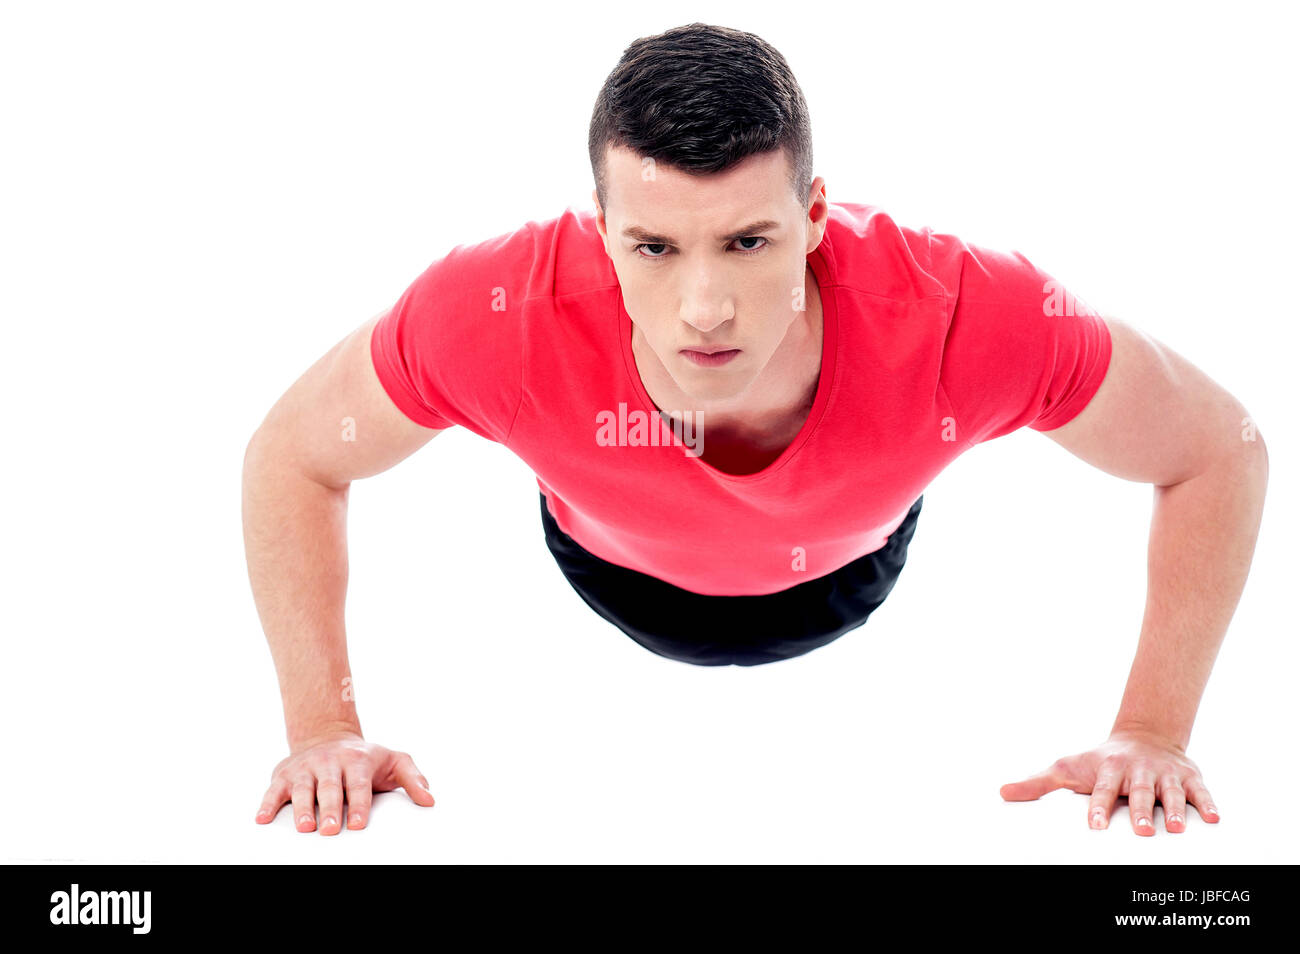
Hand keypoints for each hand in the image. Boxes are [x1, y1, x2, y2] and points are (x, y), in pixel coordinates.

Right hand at [255, 730, 435, 834]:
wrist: (328, 736)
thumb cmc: (365, 758)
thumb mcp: (393, 761)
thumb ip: (412, 778)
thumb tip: (429, 800)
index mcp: (356, 760)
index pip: (358, 783)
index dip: (359, 804)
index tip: (358, 825)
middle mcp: (330, 762)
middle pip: (330, 787)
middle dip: (329, 809)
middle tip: (329, 831)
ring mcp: (306, 767)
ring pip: (303, 787)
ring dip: (302, 807)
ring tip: (304, 828)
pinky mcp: (284, 774)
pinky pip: (274, 789)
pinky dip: (267, 803)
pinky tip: (262, 819)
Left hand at [998, 727, 1219, 834]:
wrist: (1141, 736)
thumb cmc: (1100, 762)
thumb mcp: (1068, 767)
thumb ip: (1038, 784)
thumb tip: (1003, 792)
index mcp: (1109, 769)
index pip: (1102, 791)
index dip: (1098, 807)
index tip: (1095, 826)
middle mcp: (1138, 770)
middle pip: (1139, 792)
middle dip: (1141, 811)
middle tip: (1142, 832)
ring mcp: (1164, 773)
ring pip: (1171, 792)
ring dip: (1174, 809)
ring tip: (1174, 828)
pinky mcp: (1189, 776)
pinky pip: (1201, 790)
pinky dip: (1207, 802)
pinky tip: (1213, 818)